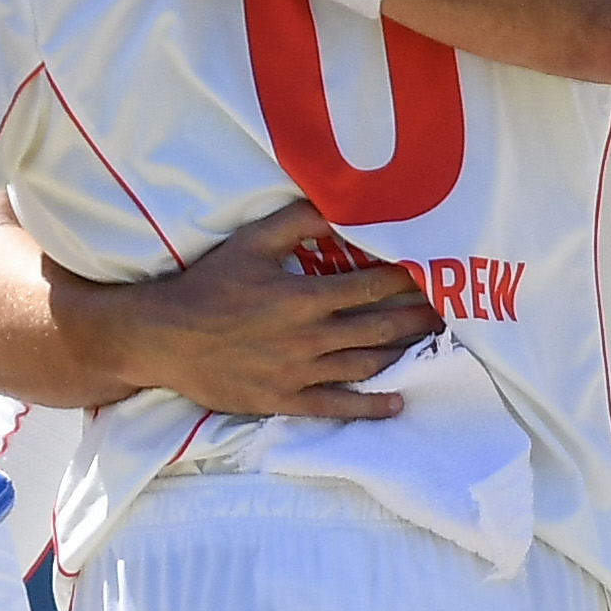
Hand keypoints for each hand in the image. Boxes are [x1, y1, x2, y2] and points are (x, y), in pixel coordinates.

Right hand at [121, 201, 440, 416]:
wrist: (163, 338)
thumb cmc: (207, 285)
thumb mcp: (250, 242)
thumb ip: (298, 221)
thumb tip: (342, 204)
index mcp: (303, 297)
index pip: (372, 288)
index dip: (408, 281)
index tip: (433, 274)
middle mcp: (308, 338)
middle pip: (379, 328)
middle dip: (417, 317)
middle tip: (447, 311)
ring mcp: (298, 373)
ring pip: (366, 365)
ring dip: (402, 354)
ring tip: (430, 344)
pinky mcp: (284, 401)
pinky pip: (337, 406)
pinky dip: (371, 406)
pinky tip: (397, 402)